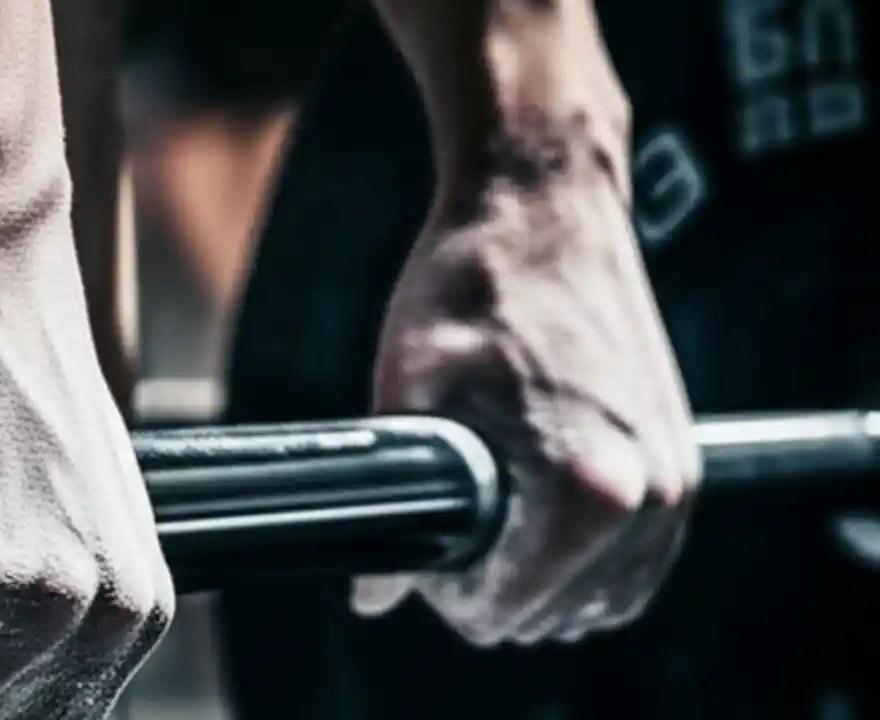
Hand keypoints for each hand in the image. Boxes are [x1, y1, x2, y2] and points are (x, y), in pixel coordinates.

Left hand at [353, 159, 698, 645]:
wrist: (543, 199)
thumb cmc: (475, 281)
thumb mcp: (411, 391)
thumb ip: (394, 501)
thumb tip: (375, 591)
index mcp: (585, 489)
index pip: (504, 612)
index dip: (446, 591)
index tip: (425, 545)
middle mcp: (649, 493)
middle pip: (556, 616)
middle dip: (494, 589)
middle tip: (452, 528)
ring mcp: (676, 476)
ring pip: (606, 598)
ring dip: (545, 583)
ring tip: (493, 525)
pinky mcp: (683, 454)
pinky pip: (644, 557)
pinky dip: (593, 561)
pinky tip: (542, 522)